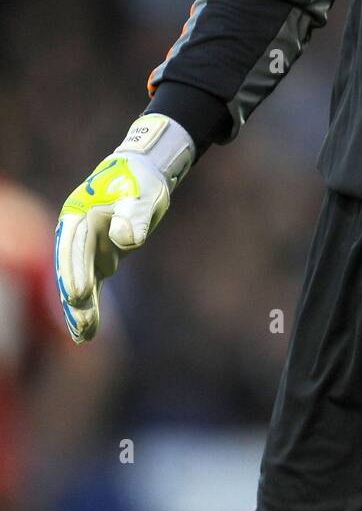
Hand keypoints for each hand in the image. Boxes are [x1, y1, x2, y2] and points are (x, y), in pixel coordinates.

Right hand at [54, 114, 193, 343]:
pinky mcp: (98, 258)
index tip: (80, 293)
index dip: (76, 269)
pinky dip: (90, 306)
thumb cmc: (140, 182)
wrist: (142, 174)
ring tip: (83, 336)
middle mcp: (76, 232)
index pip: (74, 244)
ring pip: (78, 281)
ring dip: (79, 309)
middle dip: (75, 297)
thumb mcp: (141, 193)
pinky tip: (87, 331)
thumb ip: (134, 215)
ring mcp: (86, 247)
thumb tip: (125, 240)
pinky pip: (91, 285)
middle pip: (71, 268)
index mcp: (79, 212)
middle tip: (82, 325)